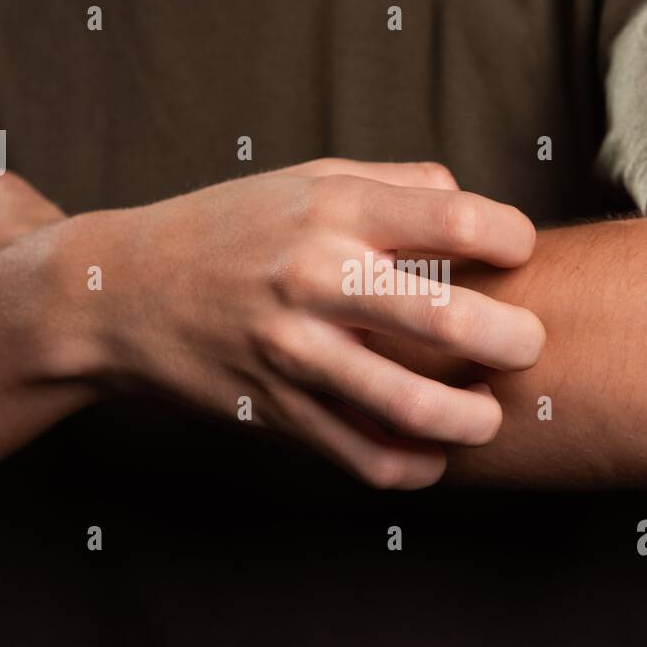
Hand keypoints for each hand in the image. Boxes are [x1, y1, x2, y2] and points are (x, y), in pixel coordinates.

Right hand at [68, 158, 545, 489]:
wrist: (120, 293)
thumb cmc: (226, 227)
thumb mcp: (305, 178)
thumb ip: (394, 184)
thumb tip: (468, 202)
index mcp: (333, 210)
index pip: (459, 221)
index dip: (511, 239)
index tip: (517, 252)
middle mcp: (316, 278)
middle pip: (448, 318)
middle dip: (513, 339)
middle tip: (527, 344)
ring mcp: (295, 351)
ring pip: (411, 405)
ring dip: (472, 419)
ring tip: (487, 414)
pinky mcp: (275, 409)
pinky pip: (361, 456)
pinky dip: (413, 468)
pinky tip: (433, 458)